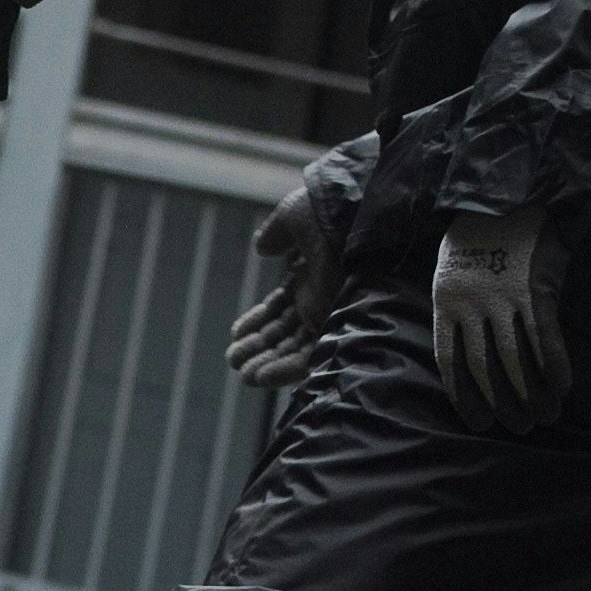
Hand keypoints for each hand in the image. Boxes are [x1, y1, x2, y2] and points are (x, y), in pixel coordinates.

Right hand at [222, 178, 339, 387]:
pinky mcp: (339, 329)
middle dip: (258, 347)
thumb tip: (261, 248)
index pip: (280, 307)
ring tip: (243, 375)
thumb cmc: (329, 212)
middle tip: (233, 360)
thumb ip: (276, 233)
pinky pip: (312, 357)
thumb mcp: (294, 217)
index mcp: (310, 275)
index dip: (257, 322)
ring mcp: (331, 315)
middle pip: (286, 332)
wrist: (357, 216)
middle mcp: (321, 299)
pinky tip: (262, 378)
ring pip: (296, 348)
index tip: (235, 335)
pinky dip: (287, 370)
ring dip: (268, 363)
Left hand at [429, 203, 567, 431]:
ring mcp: (504, 297)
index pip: (451, 362)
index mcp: (445, 303)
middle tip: (518, 427)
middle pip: (485, 366)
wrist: (506, 198)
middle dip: (502, 402)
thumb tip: (470, 357)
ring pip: (517, 357)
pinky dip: (554, 363)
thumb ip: (459, 312)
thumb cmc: (477, 241)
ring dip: (532, 392)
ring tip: (545, 416)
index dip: (465, 396)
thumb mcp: (452, 274)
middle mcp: (472, 304)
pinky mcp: (535, 287)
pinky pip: (545, 335)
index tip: (479, 422)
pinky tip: (563, 386)